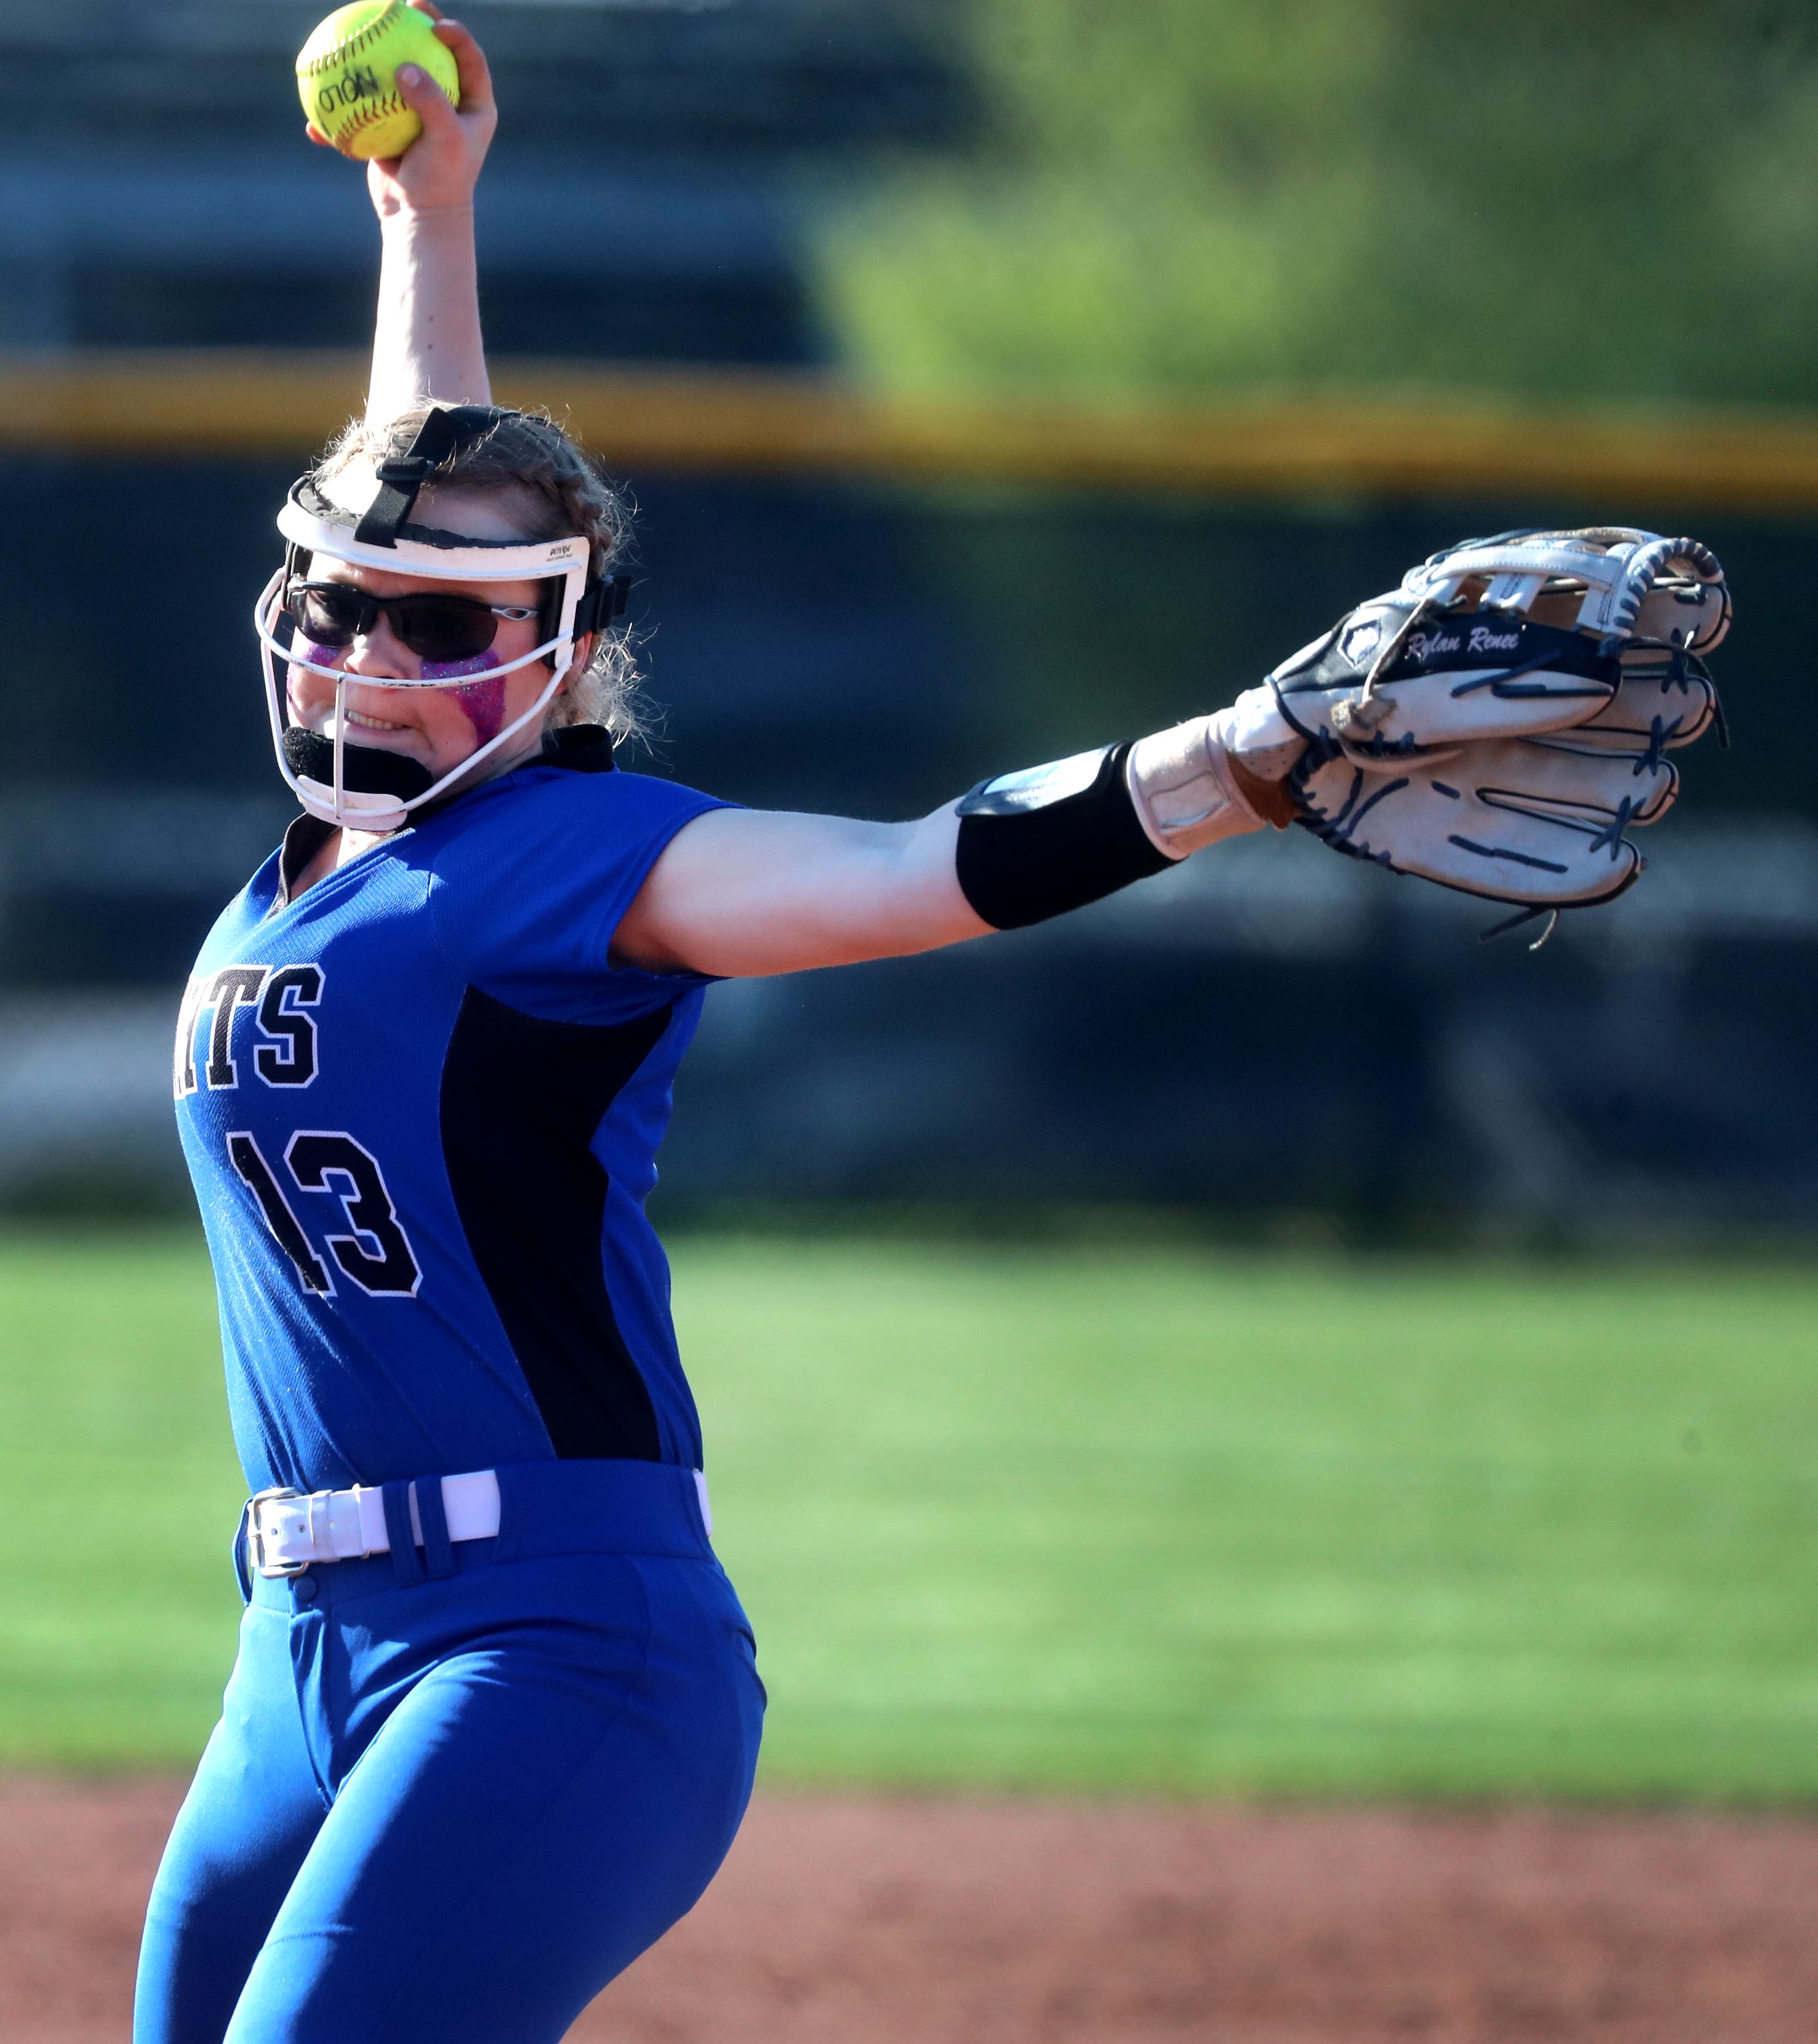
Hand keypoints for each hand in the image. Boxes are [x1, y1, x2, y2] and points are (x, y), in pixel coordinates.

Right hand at [305, 4, 497, 220]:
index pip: (468, 59)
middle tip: (397, 6)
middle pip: (430, 55)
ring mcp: (413, 115)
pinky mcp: (387, 126)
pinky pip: (363, 106)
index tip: (435, 23)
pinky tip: (328, 86)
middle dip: (415, 27)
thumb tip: (404, 68)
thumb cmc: (441, 182)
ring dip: (374, 52)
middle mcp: (445, 106)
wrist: (419, 219)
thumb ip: (430, 102)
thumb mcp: (444, 141)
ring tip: (357, 27)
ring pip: (392, 75)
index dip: (456, 34)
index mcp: (471, 106)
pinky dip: (345, 100)